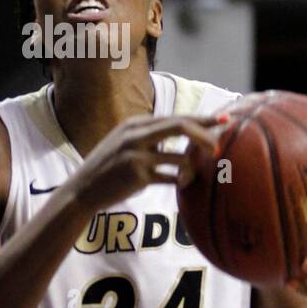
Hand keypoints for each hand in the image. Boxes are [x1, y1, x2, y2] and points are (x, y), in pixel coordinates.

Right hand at [73, 114, 224, 215]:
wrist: (82, 190)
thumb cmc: (108, 168)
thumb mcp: (124, 143)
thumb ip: (149, 136)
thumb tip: (183, 132)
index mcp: (135, 124)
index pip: (175, 118)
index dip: (202, 119)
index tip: (223, 121)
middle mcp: (136, 135)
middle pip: (180, 127)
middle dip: (204, 135)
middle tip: (219, 146)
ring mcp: (137, 155)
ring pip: (180, 157)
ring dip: (192, 167)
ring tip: (193, 174)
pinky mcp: (138, 176)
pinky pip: (171, 178)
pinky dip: (180, 181)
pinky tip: (183, 184)